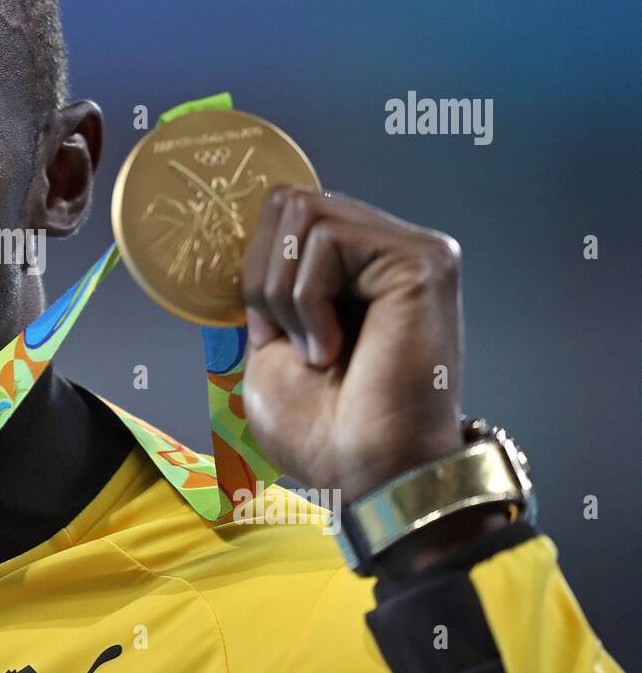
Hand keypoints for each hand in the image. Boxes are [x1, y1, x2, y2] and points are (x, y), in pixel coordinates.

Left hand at [239, 186, 465, 501]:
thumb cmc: (325, 429)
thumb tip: (247, 242)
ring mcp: (411, 249)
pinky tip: (334, 349)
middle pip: (290, 201)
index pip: (285, 213)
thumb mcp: (269, 347)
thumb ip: (265, 287)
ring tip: (317, 349)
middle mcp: (388, 249)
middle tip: (288, 339)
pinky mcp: (424, 260)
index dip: (256, 268)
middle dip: (265, 275)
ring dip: (286, 293)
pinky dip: (309, 300)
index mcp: (356, 269)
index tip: (270, 335)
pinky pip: (330, 240)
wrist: (368, 472)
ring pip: (306, 215)